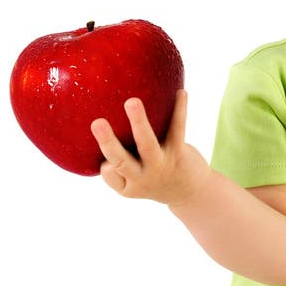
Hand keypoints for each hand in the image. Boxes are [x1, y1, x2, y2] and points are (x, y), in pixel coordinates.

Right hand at [90, 90, 210, 206]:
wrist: (189, 193)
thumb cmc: (151, 175)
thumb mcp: (132, 177)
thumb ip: (116, 154)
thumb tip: (99, 110)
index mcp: (127, 185)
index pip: (109, 173)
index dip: (105, 165)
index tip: (103, 158)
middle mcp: (142, 177)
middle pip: (121, 161)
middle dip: (108, 142)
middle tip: (97, 123)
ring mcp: (161, 165)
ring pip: (147, 144)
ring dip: (139, 123)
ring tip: (132, 102)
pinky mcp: (179, 153)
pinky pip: (177, 129)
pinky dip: (179, 110)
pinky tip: (181, 93)